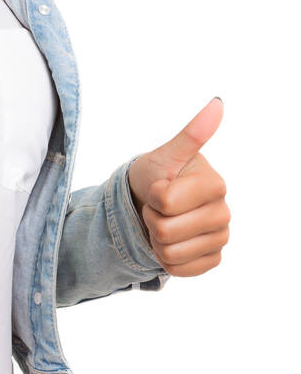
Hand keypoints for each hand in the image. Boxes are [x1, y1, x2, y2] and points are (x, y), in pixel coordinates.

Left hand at [127, 96, 229, 277]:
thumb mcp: (165, 155)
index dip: (152, 196)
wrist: (150, 202)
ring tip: (162, 221)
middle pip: (165, 231)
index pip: (165, 202)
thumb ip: (191, 134)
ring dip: (155, 239)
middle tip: (158, 206)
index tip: (159, 187)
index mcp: (215, 184)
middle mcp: (224, 212)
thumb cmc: (157, 175)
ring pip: (169, 253)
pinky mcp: (211, 260)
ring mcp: (220, 238)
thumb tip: (218, 103)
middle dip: (151, 218)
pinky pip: (178, 270)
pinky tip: (169, 242)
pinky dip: (163, 259)